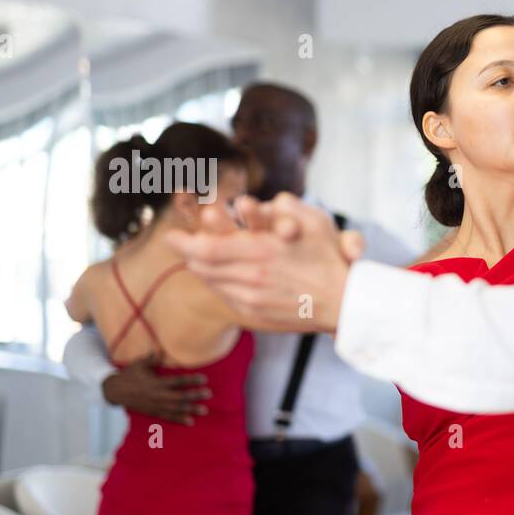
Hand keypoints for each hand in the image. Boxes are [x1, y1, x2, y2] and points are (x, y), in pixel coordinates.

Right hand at [101, 353, 209, 425]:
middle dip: (194, 396)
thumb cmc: (129, 375)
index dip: (191, 380)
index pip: (177, 381)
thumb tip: (161, 351)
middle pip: (179, 396)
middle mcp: (157, 395)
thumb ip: (152, 358)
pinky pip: (167, 417)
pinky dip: (179, 419)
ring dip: (190, 409)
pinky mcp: (152, 412)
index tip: (204, 379)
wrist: (114, 391)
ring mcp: (155, 405)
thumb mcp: (139, 364)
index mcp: (155, 383)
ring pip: (176, 409)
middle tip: (208, 394)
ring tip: (204, 410)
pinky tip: (190, 421)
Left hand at [166, 193, 351, 332]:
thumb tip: (248, 202)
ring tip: (195, 258)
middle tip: (179, 243)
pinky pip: (222, 295)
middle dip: (186, 252)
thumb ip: (278, 210)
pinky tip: (218, 275)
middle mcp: (251, 276)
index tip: (171, 234)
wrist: (342, 303)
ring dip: (200, 268)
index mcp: (261, 250)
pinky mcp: (253, 312)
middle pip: (201, 265)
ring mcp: (250, 298)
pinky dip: (215, 283)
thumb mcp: (309, 224)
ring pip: (210, 281)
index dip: (183, 241)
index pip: (206, 248)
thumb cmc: (327, 259)